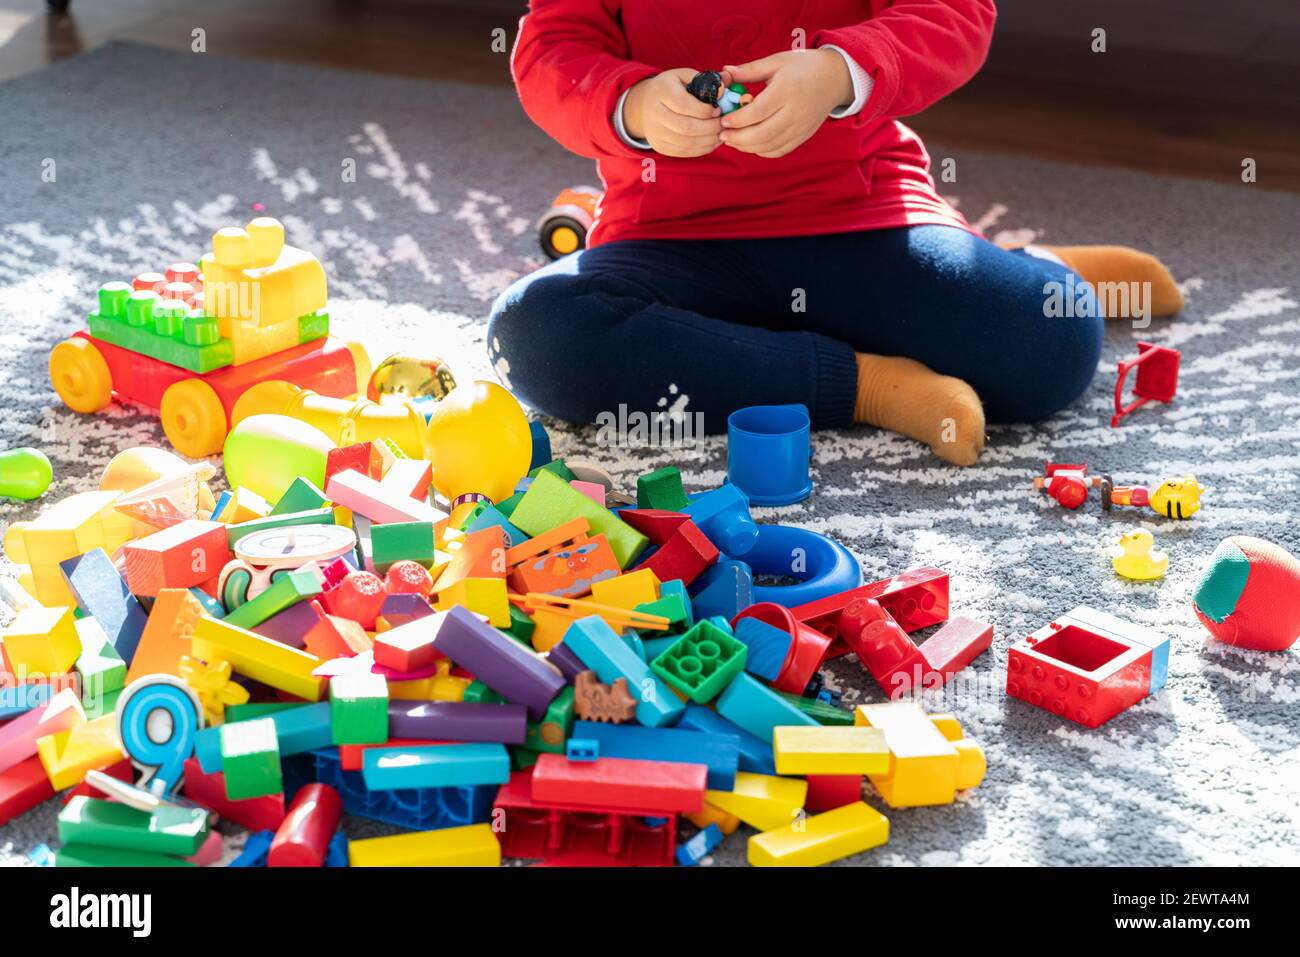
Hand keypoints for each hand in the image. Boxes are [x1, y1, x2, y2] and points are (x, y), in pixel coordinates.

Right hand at [623, 69, 722, 157]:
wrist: (645, 104)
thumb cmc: (671, 88)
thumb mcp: (685, 76)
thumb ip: (706, 79)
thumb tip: (727, 80)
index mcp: (661, 91)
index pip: (684, 105)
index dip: (704, 110)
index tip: (718, 110)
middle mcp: (654, 113)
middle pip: (686, 127)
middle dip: (710, 127)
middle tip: (723, 124)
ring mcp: (656, 132)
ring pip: (687, 143)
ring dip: (709, 140)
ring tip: (721, 133)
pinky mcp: (660, 146)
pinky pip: (684, 152)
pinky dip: (702, 149)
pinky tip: (712, 141)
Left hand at [718, 49, 854, 157]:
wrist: (834, 78)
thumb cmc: (802, 66)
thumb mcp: (776, 61)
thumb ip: (750, 70)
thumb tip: (724, 71)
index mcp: (786, 90)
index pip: (757, 112)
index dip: (737, 119)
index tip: (723, 120)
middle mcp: (795, 111)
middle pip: (762, 134)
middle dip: (738, 138)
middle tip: (723, 135)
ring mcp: (800, 127)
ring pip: (770, 146)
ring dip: (747, 147)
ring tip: (732, 141)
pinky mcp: (803, 136)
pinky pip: (780, 150)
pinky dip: (762, 151)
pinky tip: (751, 145)